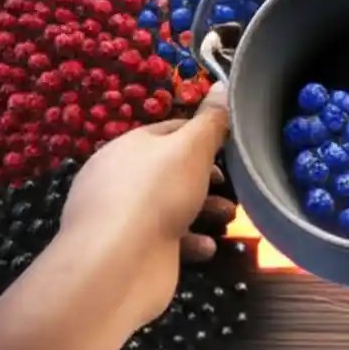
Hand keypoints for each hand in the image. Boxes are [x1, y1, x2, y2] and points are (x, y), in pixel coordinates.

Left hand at [59, 83, 234, 326]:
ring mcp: (123, 218)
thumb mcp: (190, 148)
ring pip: (170, 207)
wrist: (117, 264)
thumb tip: (223, 85)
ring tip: (227, 218)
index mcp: (128, 147)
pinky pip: (165, 241)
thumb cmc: (155, 193)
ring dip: (203, 211)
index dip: (202, 137)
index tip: (230, 149)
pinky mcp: (131, 252)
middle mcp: (120, 179)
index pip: (169, 131)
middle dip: (205, 178)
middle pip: (171, 171)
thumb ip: (210, 121)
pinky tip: (206, 248)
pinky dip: (189, 242)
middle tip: (232, 187)